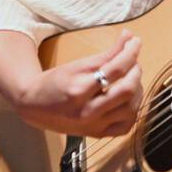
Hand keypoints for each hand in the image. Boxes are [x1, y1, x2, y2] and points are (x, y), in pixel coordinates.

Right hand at [11, 29, 143, 136]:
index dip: (130, 53)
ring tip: (131, 79)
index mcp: (78, 90)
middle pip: (127, 91)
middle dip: (136, 72)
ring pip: (131, 109)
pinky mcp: (98, 134)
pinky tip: (128, 99)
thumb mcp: (77, 65)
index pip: (115, 70)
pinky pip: (126, 126)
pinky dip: (133, 111)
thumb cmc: (55, 82)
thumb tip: (129, 37)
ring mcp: (94, 126)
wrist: (33, 106)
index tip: (136, 42)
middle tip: (133, 62)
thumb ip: (106, 54)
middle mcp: (87, 111)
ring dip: (138, 90)